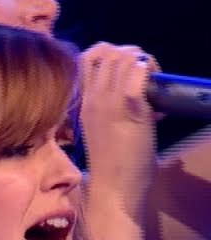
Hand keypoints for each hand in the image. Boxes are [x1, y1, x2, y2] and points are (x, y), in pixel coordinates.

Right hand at [79, 43, 158, 216]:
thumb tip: (133, 91)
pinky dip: (148, 72)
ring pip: (121, 56)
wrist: (113, 189)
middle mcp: (91, 99)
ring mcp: (108, 102)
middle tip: (144, 73)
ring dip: (142, 60)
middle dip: (129, 53)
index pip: (86, 59)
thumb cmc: (111, 166)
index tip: (127, 73)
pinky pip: (136, 72)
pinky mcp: (128, 109)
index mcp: (83, 103)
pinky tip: (155, 91)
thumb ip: (110, 108)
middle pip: (103, 50)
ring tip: (151, 80)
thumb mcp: (101, 130)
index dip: (111, 55)